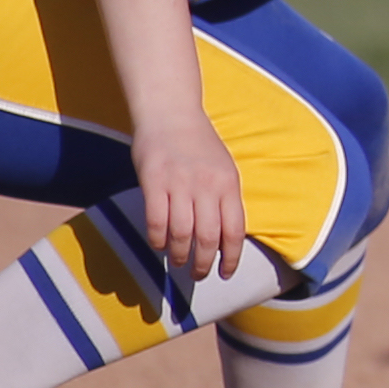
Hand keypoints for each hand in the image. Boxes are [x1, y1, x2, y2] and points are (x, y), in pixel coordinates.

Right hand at [132, 121, 248, 281]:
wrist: (171, 113)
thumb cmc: (199, 144)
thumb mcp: (223, 168)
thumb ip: (224, 198)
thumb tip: (226, 237)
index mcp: (229, 184)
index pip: (234, 229)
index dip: (231, 256)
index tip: (226, 273)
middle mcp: (206, 186)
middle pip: (208, 237)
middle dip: (203, 263)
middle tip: (198, 275)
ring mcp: (179, 183)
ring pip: (181, 233)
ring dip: (180, 254)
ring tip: (179, 262)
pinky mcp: (153, 181)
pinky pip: (156, 220)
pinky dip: (157, 239)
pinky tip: (159, 244)